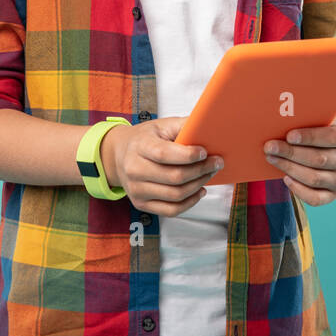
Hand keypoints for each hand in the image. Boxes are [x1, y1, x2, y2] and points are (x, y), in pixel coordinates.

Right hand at [100, 116, 223, 216]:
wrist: (120, 155)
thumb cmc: (145, 139)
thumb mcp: (162, 125)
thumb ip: (184, 126)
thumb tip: (209, 130)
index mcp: (139, 146)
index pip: (164, 154)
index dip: (188, 155)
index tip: (205, 152)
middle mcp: (134, 169)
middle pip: (174, 177)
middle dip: (201, 171)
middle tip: (216, 163)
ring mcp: (136, 190)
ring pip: (176, 195)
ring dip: (198, 185)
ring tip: (208, 174)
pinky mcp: (141, 204)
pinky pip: (171, 210)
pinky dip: (190, 202)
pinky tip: (199, 191)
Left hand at [262, 115, 335, 205]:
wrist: (314, 150)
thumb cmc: (307, 132)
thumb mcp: (308, 121)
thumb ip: (299, 118)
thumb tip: (277, 118)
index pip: (332, 137)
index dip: (310, 137)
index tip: (289, 136)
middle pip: (319, 159)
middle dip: (291, 153)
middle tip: (270, 147)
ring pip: (314, 178)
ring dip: (289, 168)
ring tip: (271, 159)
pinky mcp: (331, 195)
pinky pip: (315, 198)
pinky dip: (298, 189)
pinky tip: (285, 178)